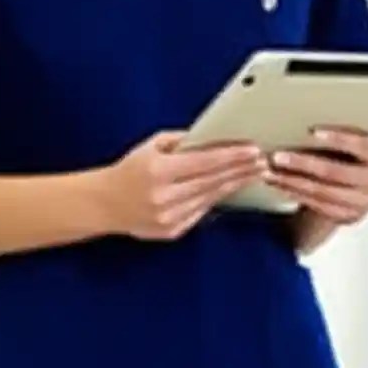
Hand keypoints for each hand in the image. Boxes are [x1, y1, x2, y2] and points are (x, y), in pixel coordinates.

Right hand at [104, 131, 267, 240]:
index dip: (232, 157)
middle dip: (241, 170)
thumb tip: (213, 137)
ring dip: (234, 185)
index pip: (205, 163)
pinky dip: (217, 199)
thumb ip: (181, 141)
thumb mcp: (151, 146)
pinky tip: (230, 188)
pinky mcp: (172, 231)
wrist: (104, 204)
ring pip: (211, 198)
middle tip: (263, 161)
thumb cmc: (129, 171)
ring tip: (253, 173)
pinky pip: (201, 212)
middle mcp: (164, 197)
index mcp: (158, 171)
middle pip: (213, 182)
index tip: (252, 151)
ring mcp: (168, 217)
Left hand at [264, 128, 367, 225]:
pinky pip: (316, 205)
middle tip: (277, 156)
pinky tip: (279, 184)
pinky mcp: (348, 217)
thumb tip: (303, 124)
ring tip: (270, 171)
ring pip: (321, 191)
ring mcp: (364, 203)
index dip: (338, 138)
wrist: (351, 191)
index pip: (361, 145)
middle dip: (302, 163)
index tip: (312, 131)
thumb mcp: (348, 146)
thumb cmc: (346, 160)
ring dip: (292, 181)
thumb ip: (336, 137)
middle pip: (335, 172)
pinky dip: (295, 193)